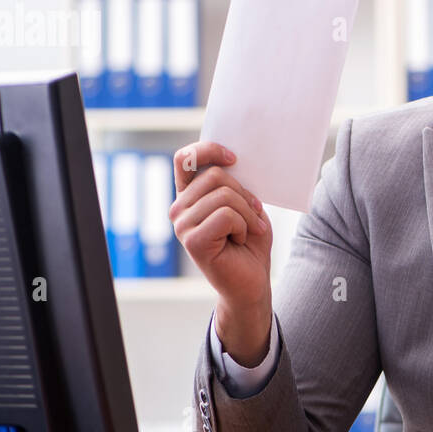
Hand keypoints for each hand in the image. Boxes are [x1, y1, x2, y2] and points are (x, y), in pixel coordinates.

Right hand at [170, 141, 273, 364]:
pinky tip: (240, 241)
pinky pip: (226, 215)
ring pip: (224, 195)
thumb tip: (232, 159)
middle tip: (253, 217)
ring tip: (247, 232)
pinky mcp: (192, 241)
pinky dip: (243, 226)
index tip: (233, 158)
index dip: (208, 150)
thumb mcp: (244, 204)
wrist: (252, 281)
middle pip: (215, 176)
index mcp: (189, 196)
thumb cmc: (250, 242)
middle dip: (244, 195)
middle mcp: (179, 209)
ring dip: (247, 214)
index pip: (184, 158)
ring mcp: (182, 225)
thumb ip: (232, 183)